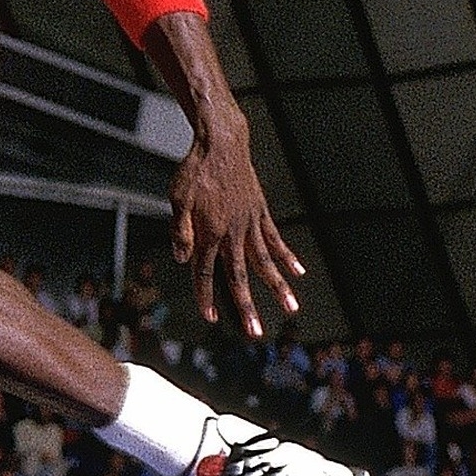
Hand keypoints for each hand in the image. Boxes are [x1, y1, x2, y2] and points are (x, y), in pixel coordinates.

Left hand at [168, 124, 302, 338]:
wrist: (221, 143)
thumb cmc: (194, 170)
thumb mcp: (177, 198)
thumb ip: (180, 230)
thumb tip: (182, 260)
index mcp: (209, 232)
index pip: (206, 272)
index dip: (206, 297)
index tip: (209, 318)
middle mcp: (232, 232)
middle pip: (240, 276)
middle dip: (247, 306)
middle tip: (256, 332)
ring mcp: (250, 223)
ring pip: (265, 261)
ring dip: (278, 286)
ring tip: (292, 308)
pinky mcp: (260, 212)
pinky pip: (276, 238)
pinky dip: (287, 256)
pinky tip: (298, 272)